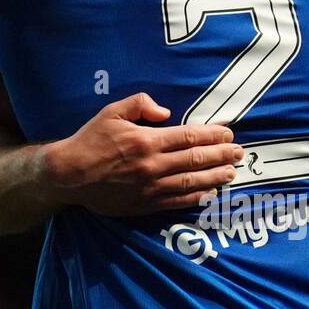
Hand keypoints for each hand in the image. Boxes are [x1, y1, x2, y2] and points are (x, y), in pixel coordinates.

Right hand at [42, 93, 243, 215]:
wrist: (69, 175)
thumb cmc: (90, 140)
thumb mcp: (112, 112)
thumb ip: (140, 104)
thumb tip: (165, 111)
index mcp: (147, 141)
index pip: (190, 137)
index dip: (213, 135)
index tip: (228, 133)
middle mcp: (153, 166)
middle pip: (196, 160)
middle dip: (221, 155)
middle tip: (239, 153)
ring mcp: (151, 188)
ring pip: (192, 182)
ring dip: (215, 177)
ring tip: (232, 173)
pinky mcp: (146, 204)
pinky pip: (177, 201)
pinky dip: (196, 197)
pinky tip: (210, 193)